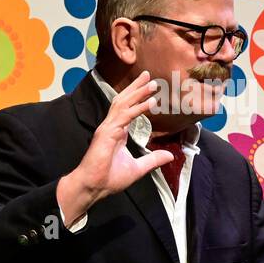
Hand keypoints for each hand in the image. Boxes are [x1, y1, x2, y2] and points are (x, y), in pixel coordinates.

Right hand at [58, 70, 174, 218]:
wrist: (93, 187)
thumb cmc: (109, 178)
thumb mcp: (138, 168)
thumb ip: (153, 160)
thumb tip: (170, 155)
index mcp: (117, 131)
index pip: (127, 108)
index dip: (138, 96)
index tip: (150, 87)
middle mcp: (111, 126)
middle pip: (124, 100)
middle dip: (136, 87)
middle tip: (148, 75)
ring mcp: (108, 128)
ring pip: (124, 104)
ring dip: (139, 93)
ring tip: (152, 84)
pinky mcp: (108, 133)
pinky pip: (125, 116)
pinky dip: (138, 108)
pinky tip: (150, 102)